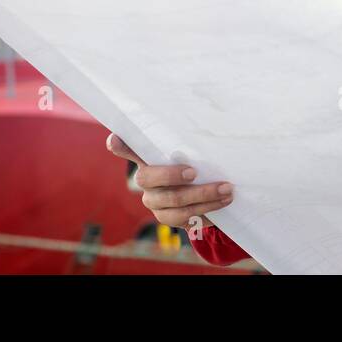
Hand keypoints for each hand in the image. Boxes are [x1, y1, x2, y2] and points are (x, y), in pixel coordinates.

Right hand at [106, 133, 233, 231]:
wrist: (207, 196)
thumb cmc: (196, 165)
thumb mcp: (192, 153)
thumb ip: (189, 143)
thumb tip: (206, 122)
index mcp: (148, 159)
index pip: (128, 149)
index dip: (120, 145)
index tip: (114, 139)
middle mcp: (146, 181)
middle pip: (150, 179)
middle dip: (172, 176)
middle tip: (195, 172)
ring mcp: (156, 202)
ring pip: (174, 202)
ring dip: (204, 195)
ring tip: (227, 190)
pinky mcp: (169, 219)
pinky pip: (186, 217)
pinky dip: (208, 209)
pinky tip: (223, 202)